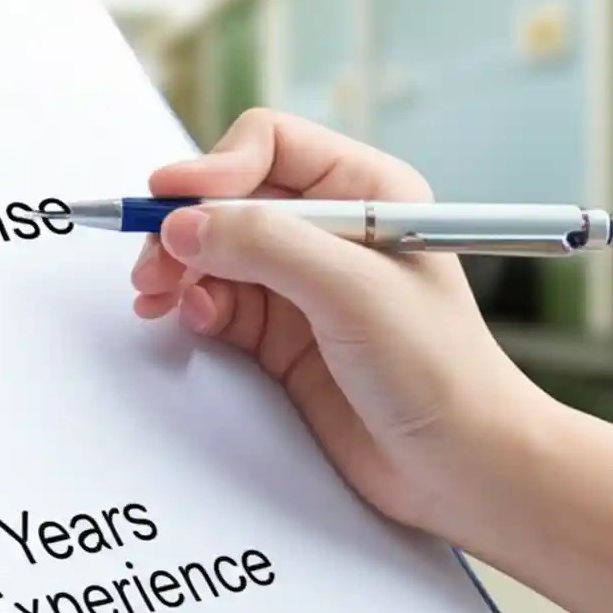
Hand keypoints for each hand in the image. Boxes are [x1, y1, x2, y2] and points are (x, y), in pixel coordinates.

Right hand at [130, 109, 546, 538]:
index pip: (268, 145)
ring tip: (156, 296)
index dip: (214, 167)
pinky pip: (216, 300)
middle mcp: (329, 229)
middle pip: (228, 199)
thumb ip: (264, 246)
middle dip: (183, 225)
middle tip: (153, 264)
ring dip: (177, 268)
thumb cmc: (439, 371)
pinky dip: (192, 305)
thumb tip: (182, 224)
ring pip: (213, 251)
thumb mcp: (351, 291)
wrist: (459, 467)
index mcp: (365, 191)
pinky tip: (193, 321)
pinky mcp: (279, 332)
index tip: (171, 198)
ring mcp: (301, 282)